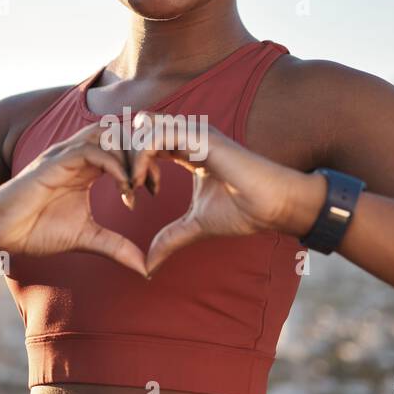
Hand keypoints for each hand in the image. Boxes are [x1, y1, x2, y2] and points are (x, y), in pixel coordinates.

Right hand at [0, 121, 150, 276]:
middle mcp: (78, 154)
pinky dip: (114, 167)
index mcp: (87, 166)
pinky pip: (91, 151)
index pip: (124, 147)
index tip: (156, 191)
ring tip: (141, 185)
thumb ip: (116, 246)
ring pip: (108, 135)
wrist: (0, 232)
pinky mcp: (54, 162)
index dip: (145, 163)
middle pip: (121, 133)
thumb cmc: (37, 230)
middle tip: (155, 185)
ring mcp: (65, 155)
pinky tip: (125, 189)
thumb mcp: (87, 238)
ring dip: (130, 157)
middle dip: (143, 154)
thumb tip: (145, 267)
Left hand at [126, 113, 326, 275]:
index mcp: (187, 150)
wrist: (271, 206)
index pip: (146, 141)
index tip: (128, 194)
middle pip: (138, 130)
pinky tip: (139, 182)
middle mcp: (188, 135)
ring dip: (129, 157)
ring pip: (143, 129)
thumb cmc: (243, 211)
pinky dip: (141, 157)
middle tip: (121, 187)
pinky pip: (156, 135)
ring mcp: (193, 132)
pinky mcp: (199, 137)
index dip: (130, 164)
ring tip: (129, 187)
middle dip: (122, 156)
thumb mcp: (195, 226)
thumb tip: (148, 265)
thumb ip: (170, 238)